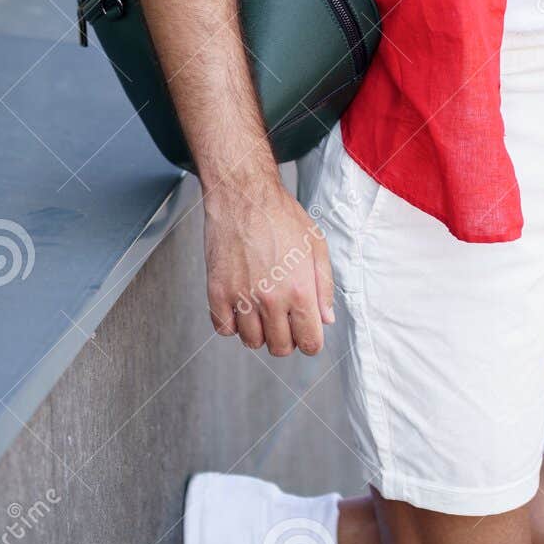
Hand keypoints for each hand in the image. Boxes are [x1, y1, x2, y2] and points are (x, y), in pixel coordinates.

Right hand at [202, 174, 334, 355]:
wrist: (244, 196)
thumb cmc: (280, 215)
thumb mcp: (316, 245)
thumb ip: (324, 285)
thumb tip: (326, 319)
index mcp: (299, 290)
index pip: (309, 343)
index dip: (311, 341)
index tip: (307, 333)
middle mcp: (270, 299)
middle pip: (280, 347)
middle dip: (286, 338)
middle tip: (285, 318)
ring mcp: (241, 297)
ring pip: (251, 342)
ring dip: (259, 331)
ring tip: (262, 309)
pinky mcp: (217, 292)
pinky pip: (224, 329)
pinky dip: (233, 323)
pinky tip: (241, 305)